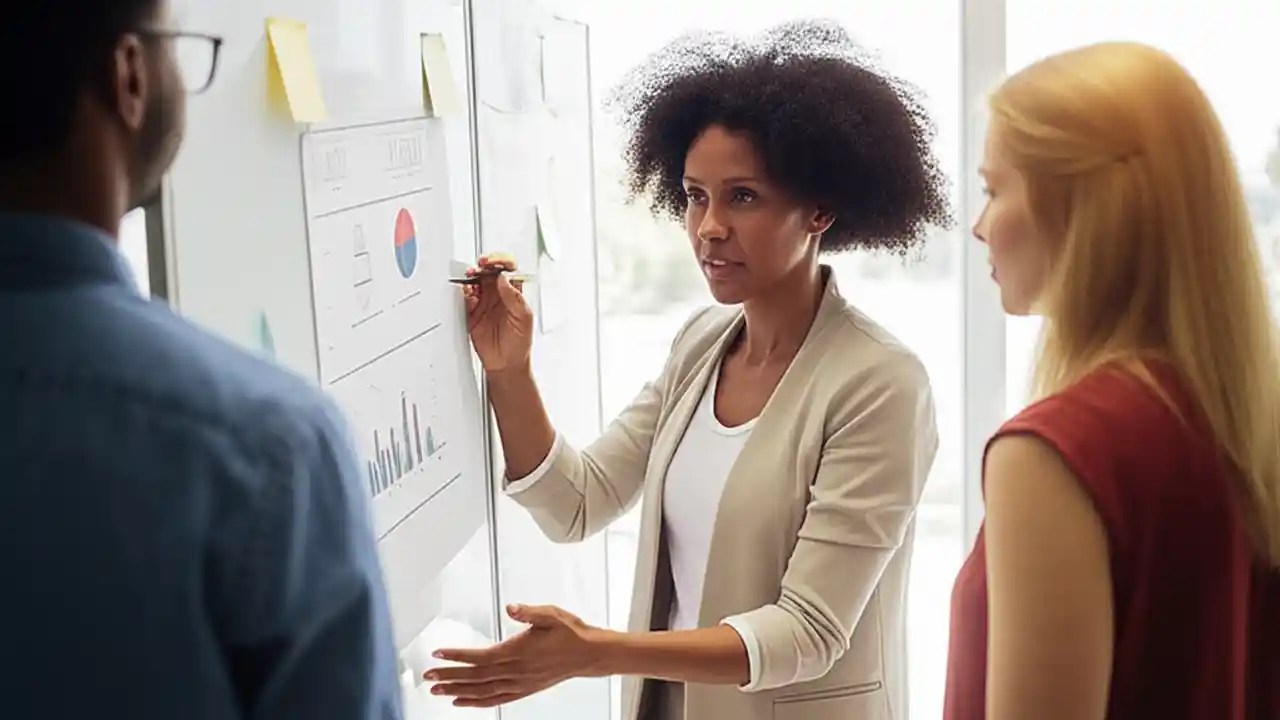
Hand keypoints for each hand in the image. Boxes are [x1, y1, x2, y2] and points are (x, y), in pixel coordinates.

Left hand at [426, 604, 611, 707]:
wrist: (588, 654)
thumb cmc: (570, 633)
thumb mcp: (551, 614)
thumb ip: (528, 612)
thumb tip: (511, 607)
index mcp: (519, 651)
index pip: (481, 656)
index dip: (458, 656)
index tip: (439, 654)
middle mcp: (516, 671)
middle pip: (476, 677)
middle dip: (450, 677)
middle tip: (428, 678)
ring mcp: (520, 683)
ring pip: (483, 691)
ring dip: (459, 691)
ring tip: (438, 691)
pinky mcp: (524, 689)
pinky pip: (496, 699)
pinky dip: (477, 702)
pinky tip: (463, 702)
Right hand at [462, 254, 532, 373]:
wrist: (506, 363)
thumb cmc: (520, 342)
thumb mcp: (524, 319)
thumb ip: (514, 298)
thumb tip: (504, 279)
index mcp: (514, 292)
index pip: (508, 269)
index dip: (502, 262)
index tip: (496, 263)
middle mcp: (498, 293)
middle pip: (489, 271)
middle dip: (484, 264)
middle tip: (481, 265)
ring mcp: (484, 302)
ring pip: (476, 281)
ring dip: (472, 275)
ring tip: (471, 276)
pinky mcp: (472, 312)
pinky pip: (465, 297)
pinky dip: (464, 291)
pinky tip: (467, 291)